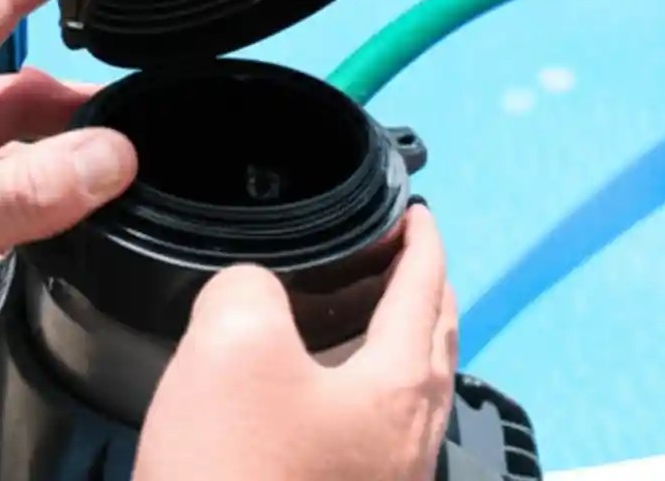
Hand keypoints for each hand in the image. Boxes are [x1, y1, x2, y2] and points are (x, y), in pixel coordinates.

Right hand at [134, 206, 457, 480]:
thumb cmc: (235, 469)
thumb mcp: (230, 343)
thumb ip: (248, 289)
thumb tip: (251, 296)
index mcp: (399, 386)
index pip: (426, 288)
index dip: (420, 239)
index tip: (414, 209)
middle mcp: (410, 437)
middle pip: (434, 342)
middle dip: (423, 288)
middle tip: (393, 253)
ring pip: (409, 391)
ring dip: (397, 340)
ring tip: (359, 312)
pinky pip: (376, 428)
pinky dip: (364, 386)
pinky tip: (318, 392)